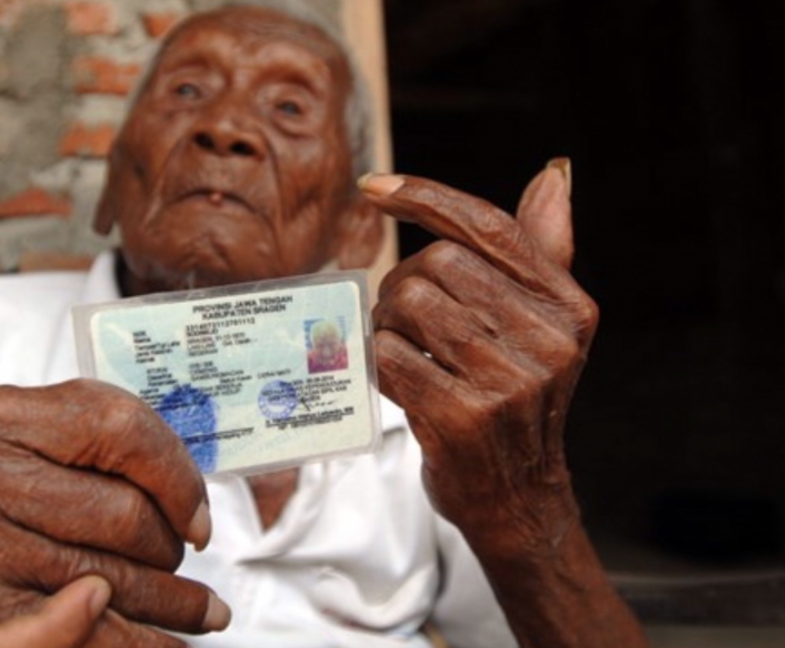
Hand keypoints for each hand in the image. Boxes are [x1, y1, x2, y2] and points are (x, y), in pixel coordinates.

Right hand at [0, 379, 230, 646]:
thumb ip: (74, 446)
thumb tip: (186, 493)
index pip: (114, 423)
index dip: (176, 473)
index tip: (196, 513)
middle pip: (121, 510)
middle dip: (171, 548)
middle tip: (182, 563)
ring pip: (111, 580)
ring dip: (174, 603)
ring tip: (202, 611)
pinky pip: (85, 634)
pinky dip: (142, 644)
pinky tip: (168, 644)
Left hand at [361, 160, 595, 549]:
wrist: (516, 497)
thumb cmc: (517, 401)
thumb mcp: (544, 326)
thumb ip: (541, 251)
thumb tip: (554, 173)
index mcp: (568, 306)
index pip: (489, 226)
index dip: (426, 196)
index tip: (374, 187)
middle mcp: (547, 340)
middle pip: (436, 263)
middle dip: (402, 284)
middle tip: (403, 318)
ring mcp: (507, 381)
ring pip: (407, 305)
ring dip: (387, 325)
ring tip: (405, 350)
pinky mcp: (462, 417)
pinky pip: (388, 355)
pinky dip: (379, 363)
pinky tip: (399, 381)